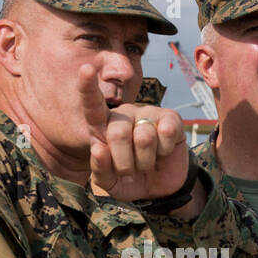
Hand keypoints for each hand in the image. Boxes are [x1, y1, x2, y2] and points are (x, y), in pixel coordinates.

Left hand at [77, 64, 190, 202]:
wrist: (161, 188)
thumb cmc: (130, 180)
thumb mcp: (110, 183)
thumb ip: (100, 170)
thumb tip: (99, 149)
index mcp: (104, 127)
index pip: (93, 105)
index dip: (89, 88)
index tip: (85, 69)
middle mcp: (125, 115)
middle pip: (117, 133)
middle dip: (124, 163)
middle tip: (130, 170)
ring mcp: (148, 113)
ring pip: (143, 137)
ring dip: (145, 161)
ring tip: (147, 162)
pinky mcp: (171, 118)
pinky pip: (165, 133)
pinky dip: (164, 152)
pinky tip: (163, 151)